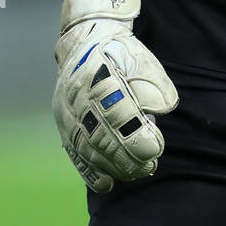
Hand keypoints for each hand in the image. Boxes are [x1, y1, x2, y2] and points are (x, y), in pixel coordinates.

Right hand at [52, 0, 178, 192]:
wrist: (84, 41)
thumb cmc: (120, 53)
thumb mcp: (141, 58)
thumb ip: (153, 82)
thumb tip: (163, 109)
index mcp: (98, 75)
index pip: (117, 112)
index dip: (136, 134)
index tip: (155, 148)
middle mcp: (78, 95)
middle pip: (101, 134)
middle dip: (127, 156)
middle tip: (149, 167)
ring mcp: (66, 112)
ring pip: (87, 147)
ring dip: (112, 166)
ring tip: (135, 174)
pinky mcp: (62, 124)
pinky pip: (73, 152)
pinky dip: (89, 171)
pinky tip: (107, 184)